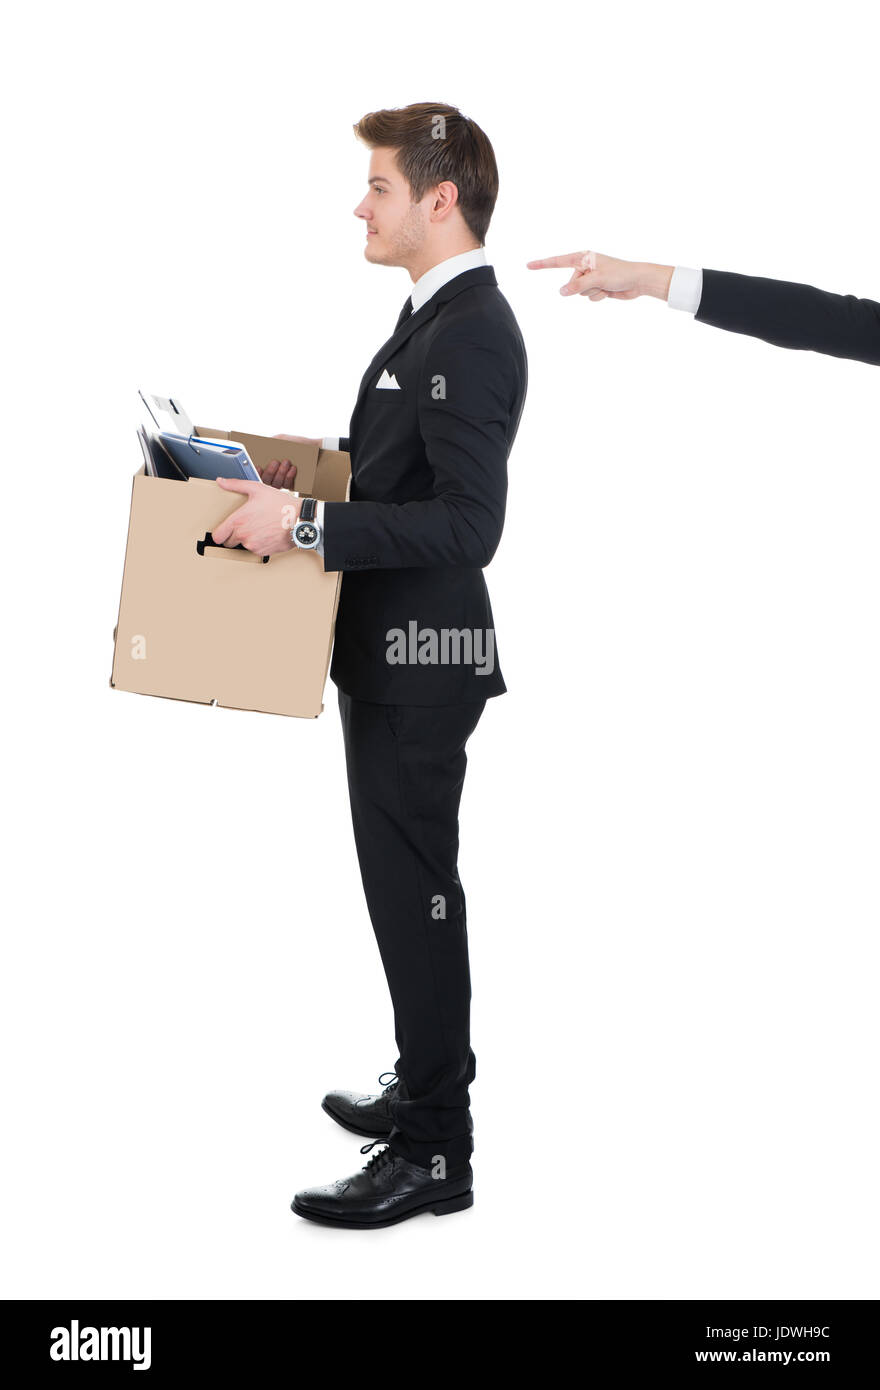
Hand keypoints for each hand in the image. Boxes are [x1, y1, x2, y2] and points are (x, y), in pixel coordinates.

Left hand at [212, 478, 301, 554]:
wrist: (299, 519)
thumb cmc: (280, 505)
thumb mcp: (257, 489)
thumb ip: (236, 485)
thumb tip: (221, 482)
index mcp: (239, 520)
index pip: (218, 536)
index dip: (219, 533)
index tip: (223, 531)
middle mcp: (244, 535)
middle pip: (228, 543)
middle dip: (233, 536)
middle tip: (244, 526)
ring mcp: (253, 545)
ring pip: (242, 546)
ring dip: (247, 539)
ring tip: (258, 528)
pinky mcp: (262, 552)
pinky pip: (254, 550)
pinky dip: (258, 544)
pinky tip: (265, 534)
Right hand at [261, 433, 320, 488]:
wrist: (314, 448)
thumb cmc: (296, 443)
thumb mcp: (281, 439)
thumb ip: (270, 441)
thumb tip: (260, 446)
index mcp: (266, 463)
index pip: (257, 472)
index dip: (256, 472)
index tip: (258, 466)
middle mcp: (272, 474)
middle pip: (266, 480)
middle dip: (270, 472)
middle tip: (275, 462)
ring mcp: (281, 480)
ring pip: (276, 484)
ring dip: (280, 473)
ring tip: (286, 462)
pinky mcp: (292, 485)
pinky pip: (288, 485)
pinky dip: (290, 477)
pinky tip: (293, 468)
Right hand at [527, 251, 672, 301]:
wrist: (638, 281)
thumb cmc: (620, 274)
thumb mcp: (597, 279)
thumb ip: (577, 285)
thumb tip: (561, 292)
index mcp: (584, 257)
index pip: (558, 261)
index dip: (542, 264)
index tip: (528, 265)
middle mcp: (585, 266)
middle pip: (571, 284)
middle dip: (583, 287)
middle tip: (600, 282)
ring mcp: (591, 278)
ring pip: (580, 293)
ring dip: (592, 292)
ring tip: (606, 286)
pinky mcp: (597, 287)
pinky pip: (589, 297)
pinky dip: (598, 296)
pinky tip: (609, 291)